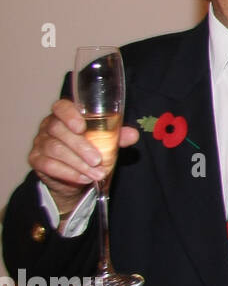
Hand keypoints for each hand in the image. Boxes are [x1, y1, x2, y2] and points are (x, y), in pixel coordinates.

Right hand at [28, 99, 139, 214]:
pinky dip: (68, 173)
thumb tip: (133, 134)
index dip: (69, 114)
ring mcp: (40, 142)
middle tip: (97, 160)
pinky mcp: (36, 160)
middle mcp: (49, 126)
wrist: (74, 175)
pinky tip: (84, 178)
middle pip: (58, 130)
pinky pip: (48, 165)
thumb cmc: (89, 149)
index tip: (81, 126)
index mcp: (65, 115)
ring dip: (78, 163)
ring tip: (96, 173)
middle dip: (80, 146)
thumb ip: (116, 136)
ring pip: (54, 149)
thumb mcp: (105, 141)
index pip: (61, 107)